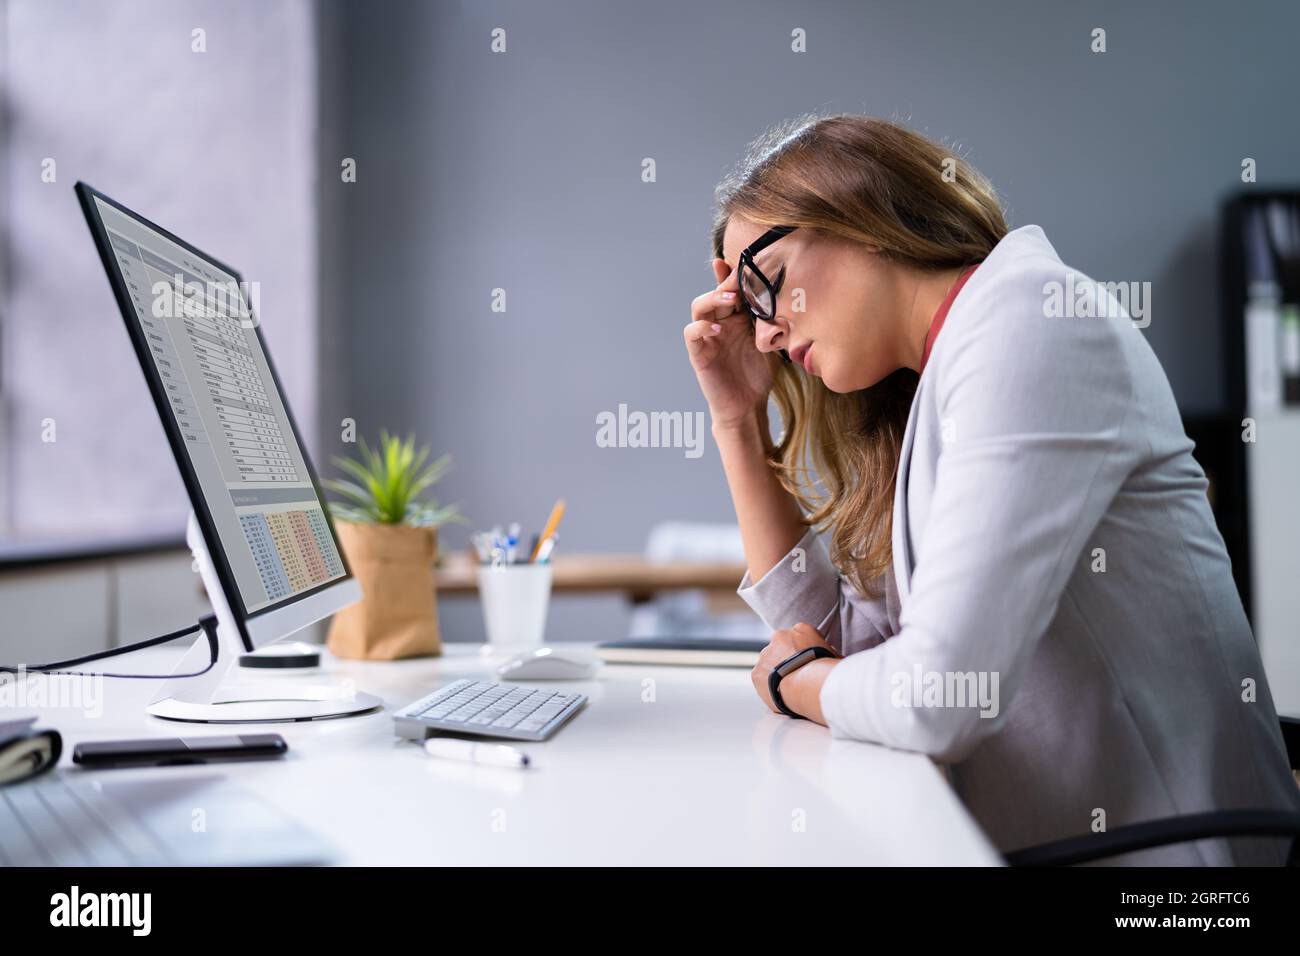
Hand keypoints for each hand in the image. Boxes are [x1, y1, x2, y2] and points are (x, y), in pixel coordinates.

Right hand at [683, 258, 773, 429]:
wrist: (746, 406)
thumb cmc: (758, 375)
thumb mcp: (770, 342)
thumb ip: (772, 320)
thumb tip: (789, 296)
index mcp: (735, 317)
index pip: (732, 289)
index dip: (735, 274)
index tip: (747, 259)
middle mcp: (719, 323)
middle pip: (716, 293)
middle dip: (727, 282)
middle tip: (741, 277)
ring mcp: (707, 337)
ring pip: (699, 307)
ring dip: (712, 298)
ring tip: (730, 299)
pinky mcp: (698, 353)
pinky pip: (692, 333)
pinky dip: (701, 326)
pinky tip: (718, 327)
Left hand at [752, 622, 839, 720]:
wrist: (809, 684)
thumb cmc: (826, 670)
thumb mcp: (835, 653)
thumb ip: (827, 649)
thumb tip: (828, 652)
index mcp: (800, 630)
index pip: (798, 637)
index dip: (802, 651)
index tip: (805, 662)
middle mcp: (779, 637)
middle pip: (781, 648)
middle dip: (786, 660)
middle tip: (797, 676)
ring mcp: (765, 654)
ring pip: (769, 663)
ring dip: (775, 672)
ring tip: (789, 687)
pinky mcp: (757, 672)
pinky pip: (761, 678)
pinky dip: (768, 685)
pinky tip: (780, 693)